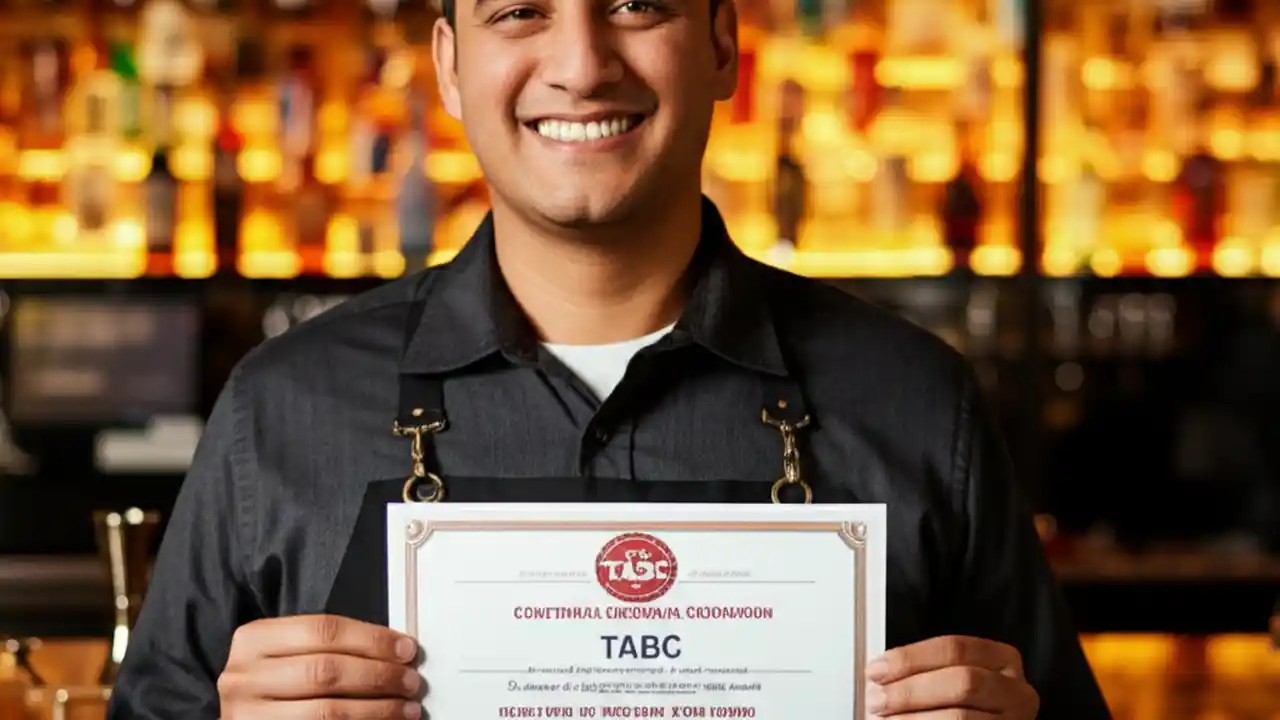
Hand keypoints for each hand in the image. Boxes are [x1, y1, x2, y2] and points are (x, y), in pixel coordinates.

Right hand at [217, 614, 424, 718]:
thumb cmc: (272, 683)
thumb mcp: (286, 654)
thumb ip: (328, 646)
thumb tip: (394, 650)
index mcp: (254, 640)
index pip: (323, 630)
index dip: (372, 639)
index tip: (406, 649)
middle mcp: (245, 677)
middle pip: (327, 670)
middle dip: (379, 675)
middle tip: (411, 681)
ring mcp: (250, 716)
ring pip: (328, 711)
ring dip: (377, 709)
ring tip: (407, 708)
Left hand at [864, 635, 1038, 718]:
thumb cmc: (956, 706)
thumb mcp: (948, 679)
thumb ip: (924, 670)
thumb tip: (879, 672)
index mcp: (1002, 661)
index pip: (955, 647)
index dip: (910, 658)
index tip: (876, 670)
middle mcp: (1017, 692)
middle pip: (962, 681)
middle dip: (911, 691)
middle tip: (877, 700)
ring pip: (960, 717)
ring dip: (912, 719)